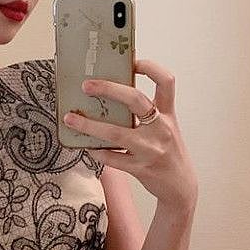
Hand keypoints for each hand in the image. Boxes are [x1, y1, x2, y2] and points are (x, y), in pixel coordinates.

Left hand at [62, 58, 198, 210]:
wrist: (180, 187)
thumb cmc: (168, 153)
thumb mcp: (165, 128)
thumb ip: (146, 114)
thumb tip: (111, 96)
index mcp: (168, 114)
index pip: (166, 82)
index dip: (150, 68)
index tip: (132, 62)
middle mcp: (161, 128)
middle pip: (135, 100)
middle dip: (109, 89)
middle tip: (86, 85)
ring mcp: (150, 149)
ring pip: (116, 133)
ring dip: (89, 125)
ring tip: (70, 119)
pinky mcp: (140, 168)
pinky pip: (112, 158)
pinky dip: (96, 151)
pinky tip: (84, 146)